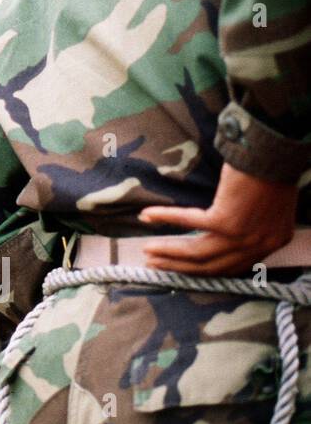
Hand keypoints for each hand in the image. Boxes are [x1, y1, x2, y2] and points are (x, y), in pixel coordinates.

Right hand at [139, 163, 297, 275]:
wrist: (275, 153)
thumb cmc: (272, 171)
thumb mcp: (269, 208)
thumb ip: (251, 225)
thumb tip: (223, 228)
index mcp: (270, 243)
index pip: (231, 268)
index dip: (201, 270)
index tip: (179, 267)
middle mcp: (258, 245)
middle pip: (211, 266)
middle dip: (178, 267)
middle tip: (155, 264)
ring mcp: (241, 236)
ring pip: (197, 252)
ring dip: (168, 253)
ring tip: (148, 250)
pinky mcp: (226, 222)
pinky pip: (188, 222)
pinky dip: (165, 217)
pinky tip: (147, 216)